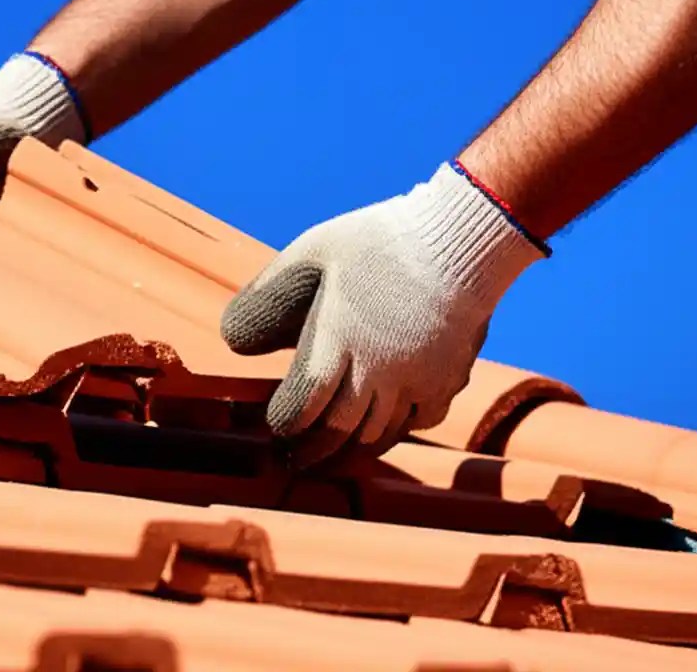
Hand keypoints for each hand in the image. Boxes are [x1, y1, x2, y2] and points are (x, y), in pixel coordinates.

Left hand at [220, 163, 546, 466]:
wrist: (464, 238)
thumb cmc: (379, 242)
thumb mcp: (312, 252)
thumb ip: (269, 294)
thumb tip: (233, 341)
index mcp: (340, 338)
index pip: (304, 403)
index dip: (286, 422)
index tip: (276, 425)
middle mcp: (379, 368)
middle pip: (339, 429)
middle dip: (311, 448)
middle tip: (293, 457)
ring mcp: (417, 379)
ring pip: (377, 433)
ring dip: (350, 445)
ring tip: (329, 453)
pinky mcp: (448, 379)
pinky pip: (420, 422)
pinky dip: (396, 429)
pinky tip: (380, 425)